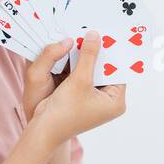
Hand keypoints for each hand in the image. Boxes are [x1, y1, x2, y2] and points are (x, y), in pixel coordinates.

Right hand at [33, 30, 126, 144]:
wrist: (44, 130)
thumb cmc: (64, 110)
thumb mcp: (79, 79)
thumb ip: (89, 56)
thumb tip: (95, 35)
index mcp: (116, 102)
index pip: (119, 71)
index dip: (113, 53)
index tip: (109, 34)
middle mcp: (110, 103)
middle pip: (107, 71)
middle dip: (100, 54)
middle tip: (97, 33)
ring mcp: (97, 102)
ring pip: (96, 73)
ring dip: (89, 59)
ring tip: (87, 38)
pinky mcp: (85, 99)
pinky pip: (86, 78)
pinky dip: (82, 67)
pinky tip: (77, 52)